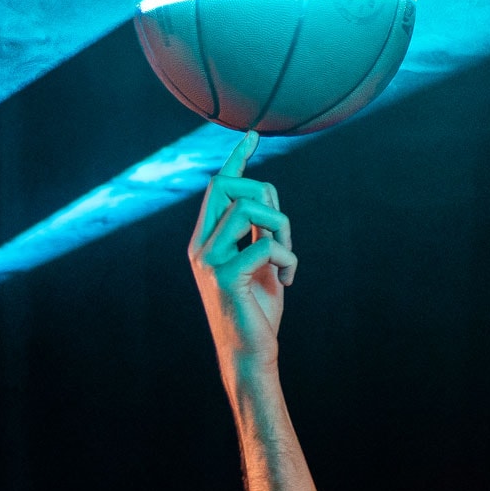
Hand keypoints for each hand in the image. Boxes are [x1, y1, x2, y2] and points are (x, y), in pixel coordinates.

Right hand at [189, 130, 297, 379]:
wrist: (250, 355)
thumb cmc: (256, 312)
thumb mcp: (260, 264)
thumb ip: (259, 233)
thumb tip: (268, 199)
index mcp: (207, 240)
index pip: (219, 187)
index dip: (238, 159)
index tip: (252, 135)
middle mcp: (200, 246)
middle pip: (230, 187)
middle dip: (268, 198)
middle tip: (284, 235)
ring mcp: (208, 260)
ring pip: (248, 210)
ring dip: (282, 229)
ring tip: (287, 260)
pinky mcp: (224, 277)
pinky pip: (265, 244)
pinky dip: (288, 259)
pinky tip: (288, 281)